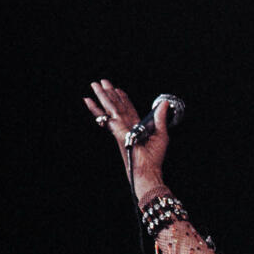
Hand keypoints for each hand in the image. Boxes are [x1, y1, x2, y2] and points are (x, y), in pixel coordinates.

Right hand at [83, 79, 170, 198]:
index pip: (128, 109)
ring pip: (110, 108)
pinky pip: (106, 117)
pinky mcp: (116, 131)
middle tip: (101, 82)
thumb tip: (164, 103)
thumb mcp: (161, 134)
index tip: (118, 89)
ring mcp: (120, 129)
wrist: (147, 171)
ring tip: (94, 85)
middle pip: (117, 106)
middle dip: (109, 93)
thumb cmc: (154, 158)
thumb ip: (160, 117)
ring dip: (102, 96)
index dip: (123, 99)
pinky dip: (96, 108)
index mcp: (136, 128)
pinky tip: (89, 100)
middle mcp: (126, 127)